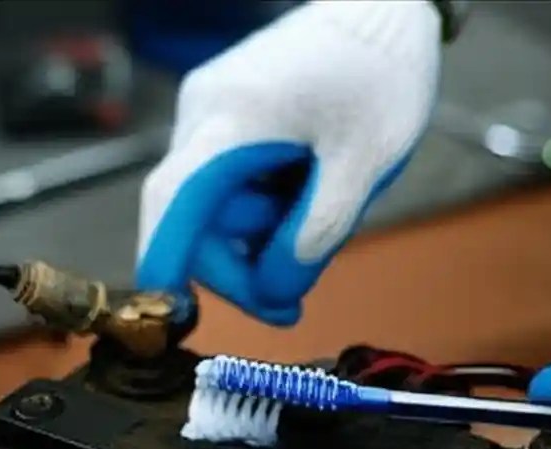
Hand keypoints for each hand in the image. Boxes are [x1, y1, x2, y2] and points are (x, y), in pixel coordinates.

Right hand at [136, 0, 440, 325]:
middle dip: (243, 266)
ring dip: (261, 234)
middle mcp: (205, 115)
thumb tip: (277, 290)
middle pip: (197, 220)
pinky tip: (308, 192)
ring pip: (218, 207)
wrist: (385, 8)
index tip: (169, 316)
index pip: (173, 202)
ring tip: (322, 211)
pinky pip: (233, 183)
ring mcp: (214, 114)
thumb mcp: (363, 162)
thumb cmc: (380, 70)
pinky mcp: (230, 116)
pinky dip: (265, 207)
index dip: (164, 262)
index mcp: (232, 120)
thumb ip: (317, 231)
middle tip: (293, 300)